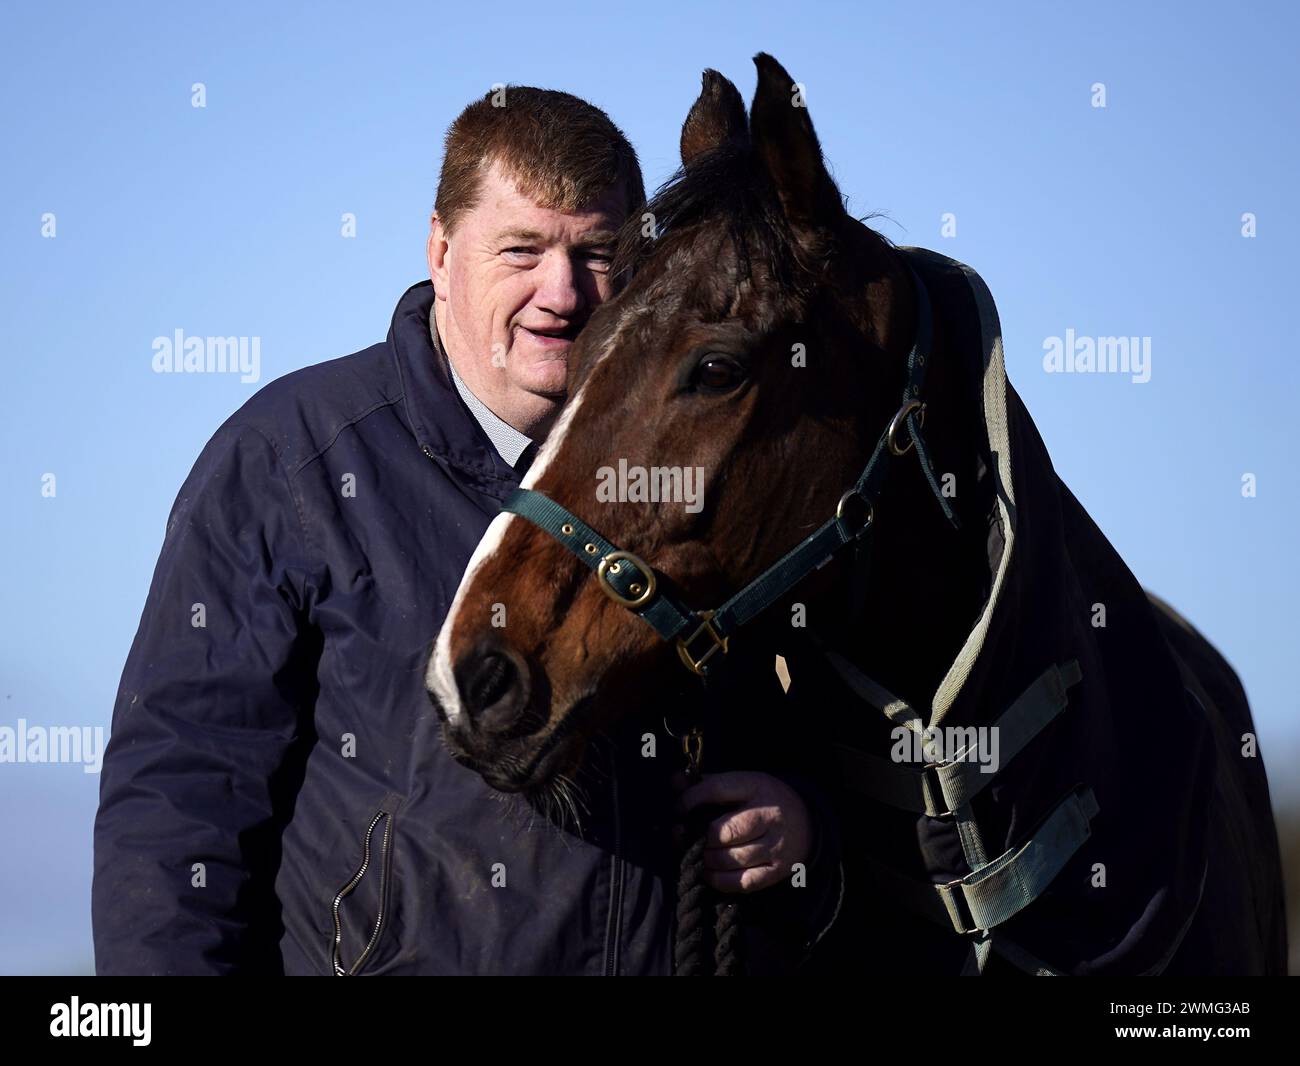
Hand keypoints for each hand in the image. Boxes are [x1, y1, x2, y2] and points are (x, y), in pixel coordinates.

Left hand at [669, 770, 813, 892]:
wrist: (807, 822)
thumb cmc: (762, 800)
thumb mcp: (741, 783)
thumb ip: (706, 783)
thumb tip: (674, 781)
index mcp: (756, 786)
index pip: (717, 790)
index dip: (690, 800)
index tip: (678, 810)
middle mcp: (769, 816)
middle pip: (725, 831)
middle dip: (699, 838)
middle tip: (686, 838)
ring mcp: (776, 845)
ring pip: (732, 859)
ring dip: (707, 860)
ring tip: (698, 855)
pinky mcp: (777, 870)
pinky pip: (744, 882)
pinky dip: (721, 880)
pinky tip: (710, 873)